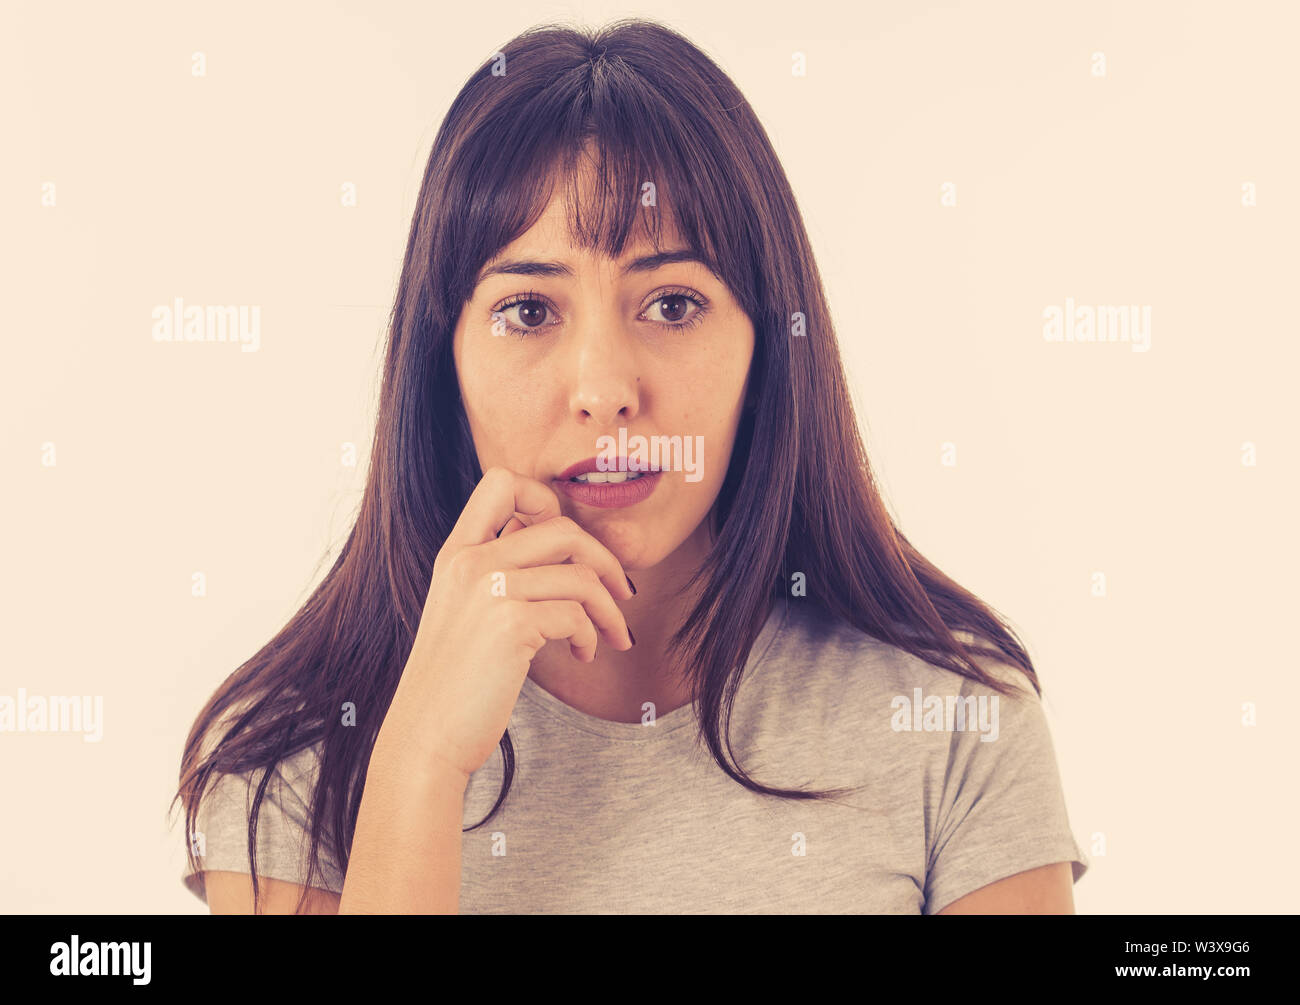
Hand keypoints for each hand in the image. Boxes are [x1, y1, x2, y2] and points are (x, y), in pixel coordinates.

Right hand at [378, 467, 635, 781]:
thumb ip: (496, 572)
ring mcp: (489, 590)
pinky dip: (591, 636)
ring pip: (580, 574)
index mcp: (456, 552)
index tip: (568, 544)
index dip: (544, 500)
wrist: (425, 737)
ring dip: (608, 608)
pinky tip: (582, 655)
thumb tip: (551, 546)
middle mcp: (470, 562)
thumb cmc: (453, 682)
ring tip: (611, 635)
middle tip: (620, 593)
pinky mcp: (510, 624)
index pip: (501, 482)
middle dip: (603, 559)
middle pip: (561, 526)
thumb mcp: (464, 609)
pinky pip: (576, 614)